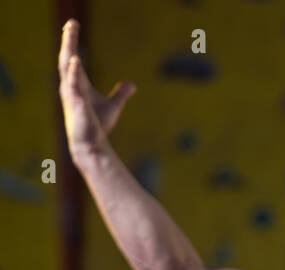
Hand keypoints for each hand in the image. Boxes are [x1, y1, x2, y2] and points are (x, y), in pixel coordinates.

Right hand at [58, 19, 134, 162]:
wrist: (92, 146)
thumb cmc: (97, 126)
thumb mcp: (113, 106)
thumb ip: (121, 93)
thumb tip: (132, 84)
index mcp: (77, 84)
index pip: (72, 58)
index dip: (71, 41)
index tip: (73, 24)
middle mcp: (70, 87)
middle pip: (67, 58)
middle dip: (68, 40)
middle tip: (71, 22)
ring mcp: (71, 96)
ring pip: (66, 68)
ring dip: (69, 50)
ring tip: (70, 33)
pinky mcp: (77, 106)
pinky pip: (73, 86)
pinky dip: (74, 73)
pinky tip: (76, 61)